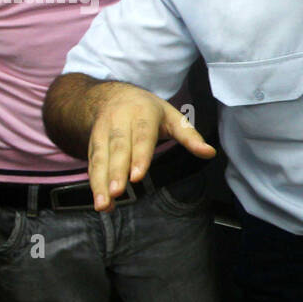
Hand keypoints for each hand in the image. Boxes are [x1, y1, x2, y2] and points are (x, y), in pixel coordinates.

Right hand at [87, 82, 215, 210]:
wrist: (110, 96)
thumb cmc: (148, 110)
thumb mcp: (172, 117)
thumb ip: (190, 136)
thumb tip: (210, 153)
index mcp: (142, 114)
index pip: (142, 136)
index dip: (139, 156)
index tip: (137, 177)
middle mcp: (119, 122)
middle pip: (117, 149)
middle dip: (115, 172)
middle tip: (116, 192)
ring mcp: (103, 133)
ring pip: (100, 158)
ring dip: (100, 183)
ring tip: (103, 205)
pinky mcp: (93, 145)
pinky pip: (93, 164)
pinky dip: (95, 184)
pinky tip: (101, 203)